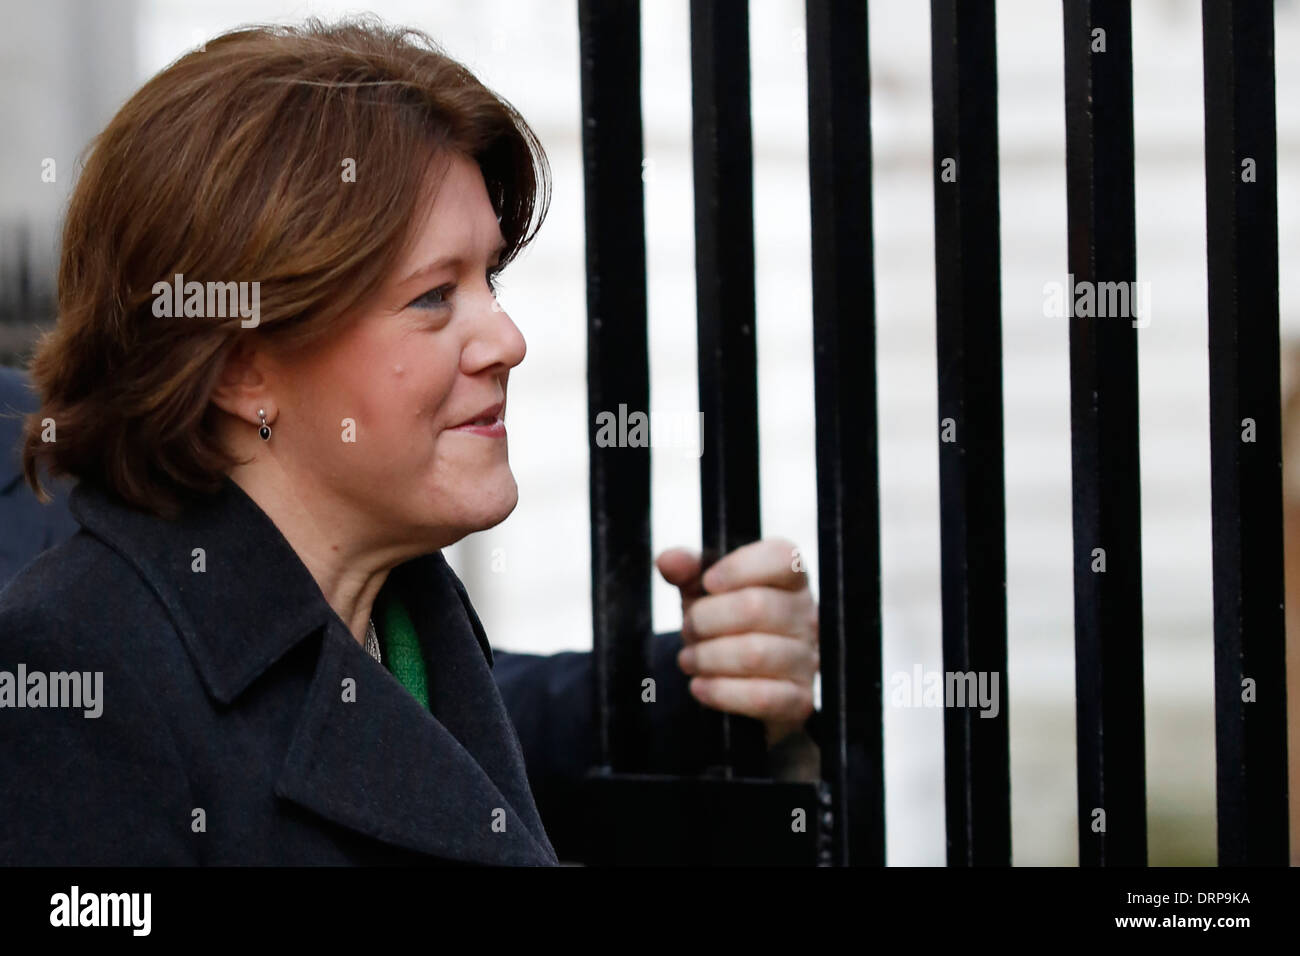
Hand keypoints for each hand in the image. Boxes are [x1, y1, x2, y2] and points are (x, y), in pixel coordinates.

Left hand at [656, 539, 818, 747]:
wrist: (736, 679)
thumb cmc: (724, 623)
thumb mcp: (703, 591)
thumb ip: (687, 569)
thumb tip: (669, 560)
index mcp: (791, 580)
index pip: (781, 558)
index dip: (738, 567)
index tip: (707, 583)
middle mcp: (807, 617)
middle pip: (756, 607)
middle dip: (706, 619)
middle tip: (688, 630)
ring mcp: (807, 660)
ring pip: (754, 654)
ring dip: (708, 657)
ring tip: (689, 659)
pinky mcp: (799, 700)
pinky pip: (761, 697)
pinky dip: (720, 692)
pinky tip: (699, 686)